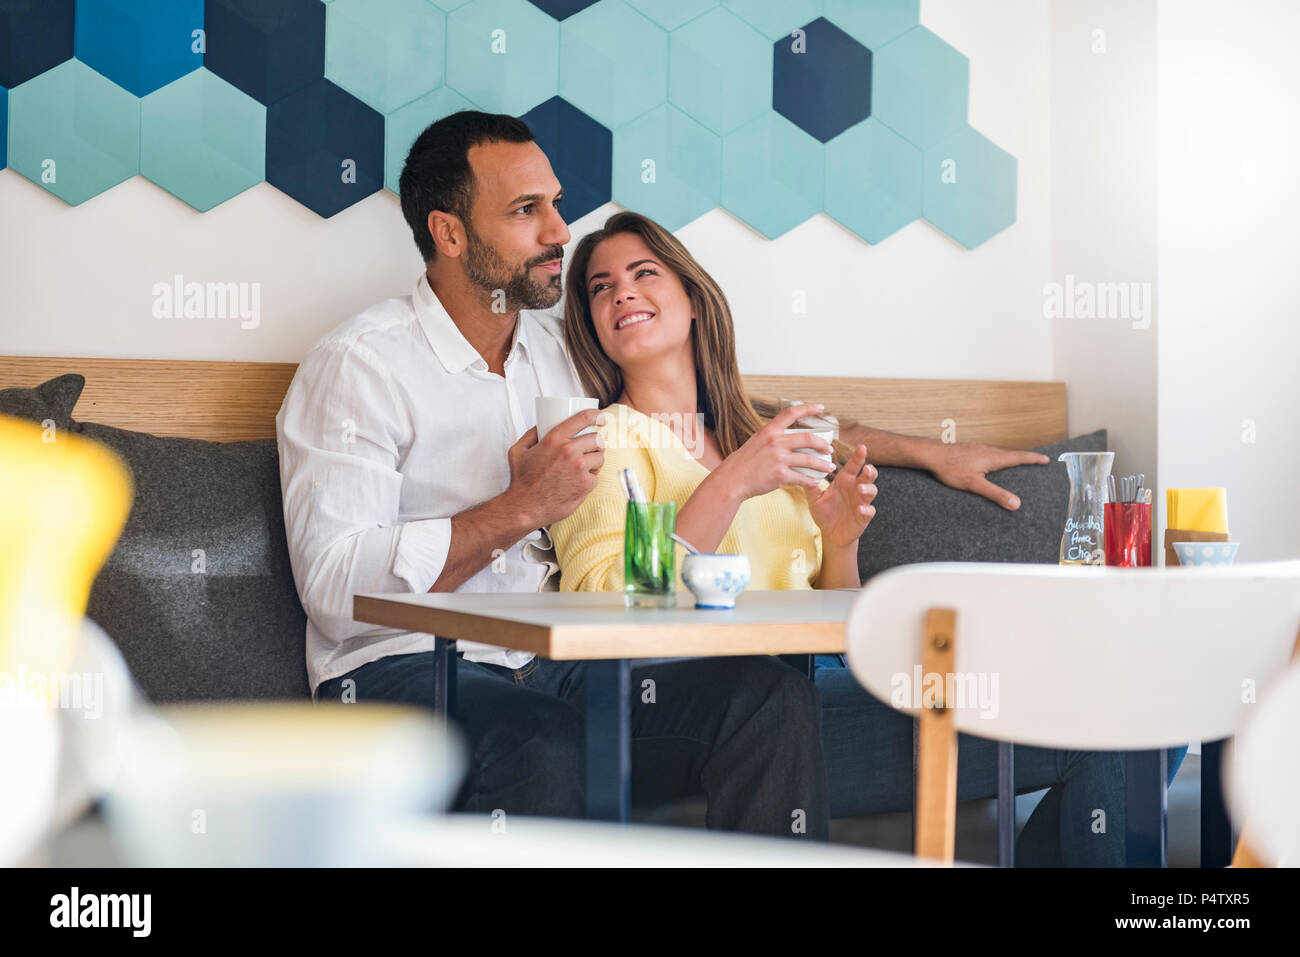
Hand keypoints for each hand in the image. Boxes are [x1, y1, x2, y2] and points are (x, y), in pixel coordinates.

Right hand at [505, 409, 604, 525]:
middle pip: (596, 439)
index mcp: (554, 439)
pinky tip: (578, 481)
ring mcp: (579, 468)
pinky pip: (596, 476)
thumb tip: (541, 424)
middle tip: (590, 447)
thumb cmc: (521, 480)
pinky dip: (589, 479)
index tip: (601, 417)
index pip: (583, 419)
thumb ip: (530, 434)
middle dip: (596, 442)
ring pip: (600, 457)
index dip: (596, 415)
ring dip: (595, 460)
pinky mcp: (586, 484)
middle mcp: (569, 451)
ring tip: (585, 465)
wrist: (526, 507)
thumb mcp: (518, 450)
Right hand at [713, 403, 834, 501]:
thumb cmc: (743, 463)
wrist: (731, 480)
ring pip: (809, 460)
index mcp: (768, 431)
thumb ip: (772, 440)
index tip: (821, 407)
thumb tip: (790, 441)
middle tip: (829, 450)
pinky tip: (815, 481)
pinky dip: (811, 480)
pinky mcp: (779, 475)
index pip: (791, 413)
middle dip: (823, 444)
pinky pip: (801, 477)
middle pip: (808, 439)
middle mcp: (775, 442)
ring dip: (822, 465)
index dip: (808, 408)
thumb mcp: (756, 443)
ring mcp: (778, 458)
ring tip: (829, 468)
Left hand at [803, 445, 876, 547]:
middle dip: (870, 470)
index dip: (858, 456)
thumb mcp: (814, 498)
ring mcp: (861, 502)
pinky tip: (860, 509)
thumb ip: (809, 485)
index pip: (853, 466)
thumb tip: (800, 470)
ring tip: (861, 489)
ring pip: (871, 491)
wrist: (831, 533)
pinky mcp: (864, 516)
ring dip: (868, 489)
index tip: (861, 447)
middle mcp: (856, 488)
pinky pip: (869, 511)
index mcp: (845, 481)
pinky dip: (866, 509)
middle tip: (866, 467)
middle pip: (868, 475)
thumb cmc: (825, 512)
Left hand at [927, 442, 1049, 510]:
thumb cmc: (951, 468)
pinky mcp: (970, 451)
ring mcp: (979, 449)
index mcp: (993, 458)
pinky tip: (991, 466)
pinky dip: (997, 460)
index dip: (1034, 459)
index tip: (1047, 459)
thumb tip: (1016, 504)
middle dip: (1025, 458)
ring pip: (999, 454)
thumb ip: (995, 494)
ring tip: (1017, 465)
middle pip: (1011, 454)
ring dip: (1011, 458)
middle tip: (1037, 462)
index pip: (1019, 457)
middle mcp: (988, 450)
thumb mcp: (975, 484)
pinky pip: (989, 455)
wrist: (931, 455)